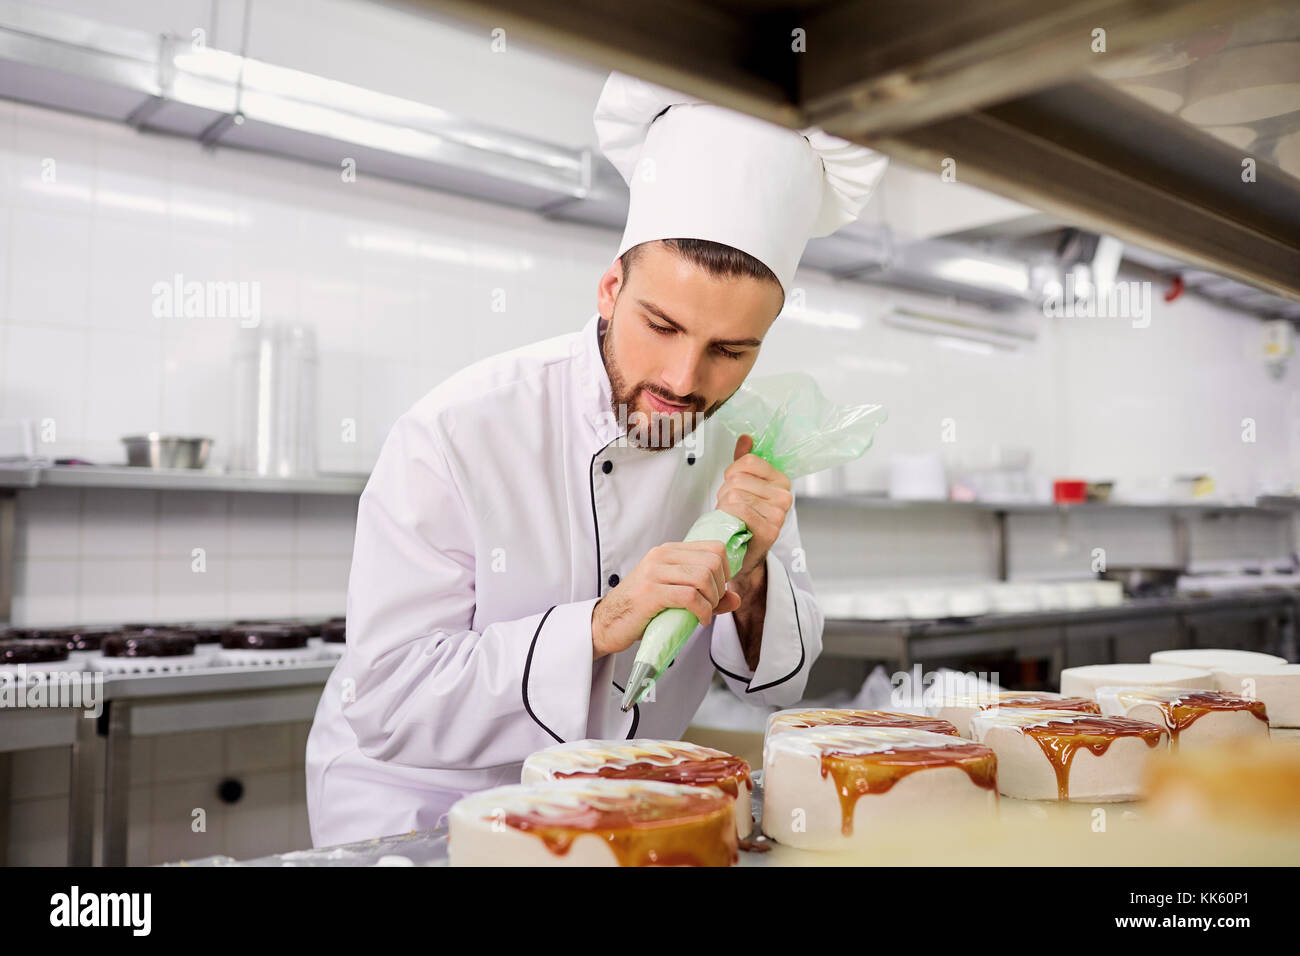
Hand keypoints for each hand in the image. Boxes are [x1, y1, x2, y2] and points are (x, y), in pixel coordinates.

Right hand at [592, 541, 741, 658]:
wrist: (606, 624)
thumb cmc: (641, 610)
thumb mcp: (675, 597)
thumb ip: (708, 596)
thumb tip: (737, 598)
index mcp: (668, 551)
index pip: (715, 548)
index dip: (725, 571)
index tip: (718, 589)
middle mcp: (661, 556)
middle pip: (712, 562)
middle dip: (720, 588)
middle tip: (710, 605)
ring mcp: (654, 572)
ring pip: (703, 577)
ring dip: (712, 600)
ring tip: (704, 612)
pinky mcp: (650, 593)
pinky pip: (690, 596)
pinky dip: (702, 611)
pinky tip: (699, 620)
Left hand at [716, 434, 792, 579]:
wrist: (743, 554)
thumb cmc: (742, 519)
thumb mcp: (744, 486)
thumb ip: (745, 461)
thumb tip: (746, 438)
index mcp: (781, 481)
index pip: (748, 461)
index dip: (732, 472)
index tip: (733, 487)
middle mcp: (785, 496)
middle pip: (738, 479)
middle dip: (725, 493)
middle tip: (730, 508)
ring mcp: (779, 514)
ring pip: (735, 494)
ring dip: (724, 506)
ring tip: (731, 518)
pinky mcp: (769, 530)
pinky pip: (739, 511)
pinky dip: (728, 517)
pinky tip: (732, 526)